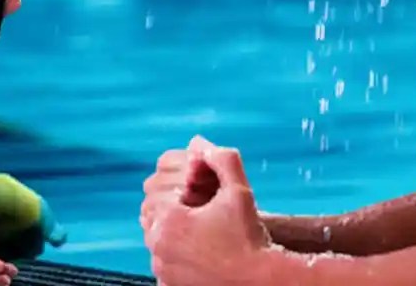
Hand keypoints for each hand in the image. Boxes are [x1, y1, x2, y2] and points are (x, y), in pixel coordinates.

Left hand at [144, 145, 277, 285]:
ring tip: (198, 228)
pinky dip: (174, 255)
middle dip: (170, 206)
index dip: (178, 187)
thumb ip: (220, 160)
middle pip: (152, 214)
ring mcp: (163, 270)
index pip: (156, 190)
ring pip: (155, 239)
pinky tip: (197, 250)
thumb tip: (199, 143)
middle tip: (197, 207)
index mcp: (168, 221)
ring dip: (170, 230)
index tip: (199, 192)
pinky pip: (163, 263)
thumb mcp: (238, 191)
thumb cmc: (251, 239)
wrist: (263, 282)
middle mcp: (159, 248)